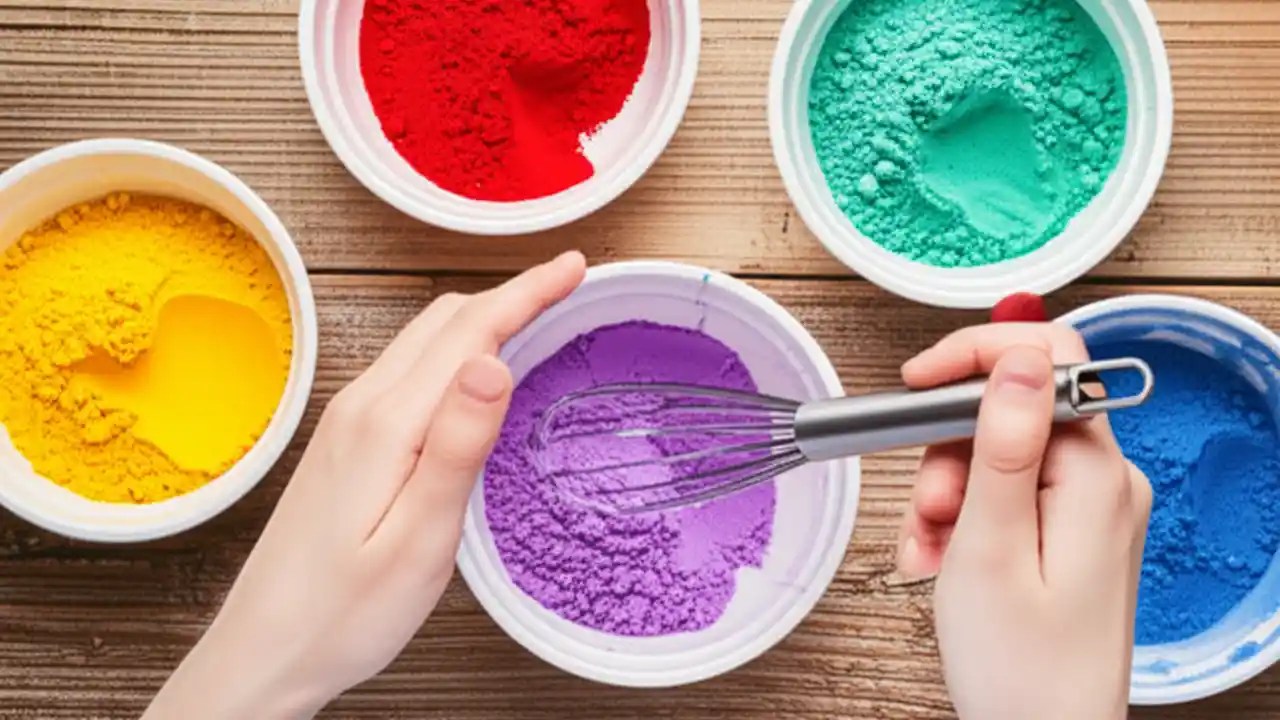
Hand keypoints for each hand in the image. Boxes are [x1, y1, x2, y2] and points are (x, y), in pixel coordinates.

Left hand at [144, 251, 586, 719]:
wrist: (266, 648)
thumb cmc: (347, 611)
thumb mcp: (420, 538)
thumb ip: (457, 446)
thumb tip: (494, 362)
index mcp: (387, 424)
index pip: (469, 332)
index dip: (526, 292)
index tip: (574, 265)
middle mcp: (362, 407)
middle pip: (444, 322)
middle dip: (509, 294)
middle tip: (567, 285)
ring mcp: (348, 421)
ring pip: (424, 341)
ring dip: (481, 318)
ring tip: (533, 315)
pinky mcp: (345, 442)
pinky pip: (408, 370)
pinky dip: (454, 350)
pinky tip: (475, 372)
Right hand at [896, 324, 1150, 719]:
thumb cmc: (1022, 669)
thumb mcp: (991, 548)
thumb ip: (1003, 445)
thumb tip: (1018, 357)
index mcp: (1095, 474)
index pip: (1045, 360)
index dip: (973, 357)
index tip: (917, 382)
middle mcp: (1101, 481)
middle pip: (1007, 410)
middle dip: (946, 452)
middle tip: (927, 512)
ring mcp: (1086, 509)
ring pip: (994, 456)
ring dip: (943, 497)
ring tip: (929, 554)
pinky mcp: (1067, 534)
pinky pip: (1003, 497)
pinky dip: (960, 522)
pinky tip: (941, 563)